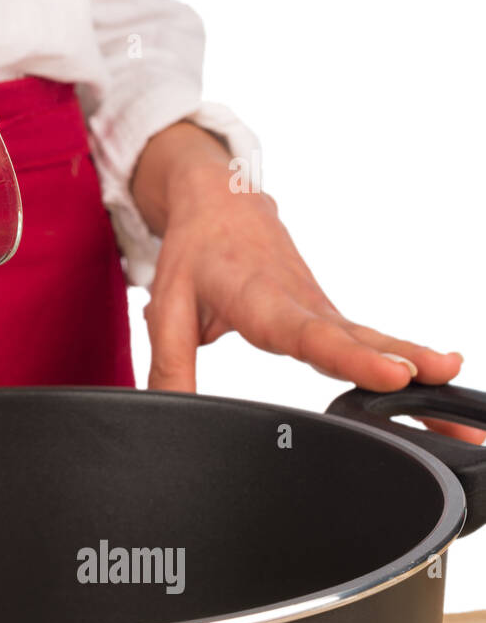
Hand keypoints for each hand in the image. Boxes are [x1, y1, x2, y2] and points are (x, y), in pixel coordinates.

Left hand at [134, 123, 482, 443]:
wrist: (219, 201)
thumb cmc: (195, 252)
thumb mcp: (167, 307)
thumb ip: (169, 363)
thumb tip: (166, 413)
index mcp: (263, 298)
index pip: (311, 332)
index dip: (353, 355)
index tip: (394, 372)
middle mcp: (304, 303)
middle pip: (360, 340)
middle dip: (408, 370)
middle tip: (448, 396)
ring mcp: (324, 309)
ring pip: (377, 342)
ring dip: (422, 375)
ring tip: (465, 420)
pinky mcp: (331, 316)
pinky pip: (374, 343)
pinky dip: (411, 366)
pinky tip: (443, 389)